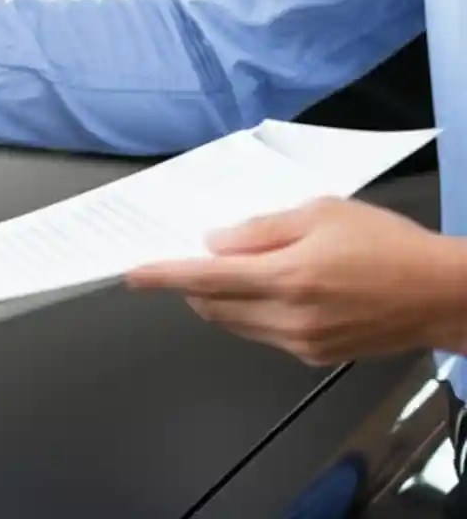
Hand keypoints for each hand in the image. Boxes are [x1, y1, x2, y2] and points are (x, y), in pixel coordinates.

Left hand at [127, 197, 466, 365]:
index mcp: (286, 277)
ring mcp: (299, 341)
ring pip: (232, 323)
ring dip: (219, 300)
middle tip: (190, 259)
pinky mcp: (312, 355)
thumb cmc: (387, 244)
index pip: (204, 278)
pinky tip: (271, 291)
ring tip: (236, 270)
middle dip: (192, 284)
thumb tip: (214, 243)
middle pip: (211, 305)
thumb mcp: (321, 213)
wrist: (442, 294)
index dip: (162, 275)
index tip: (131, 274)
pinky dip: (250, 313)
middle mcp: (287, 316)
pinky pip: (261, 334)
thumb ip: (260, 229)